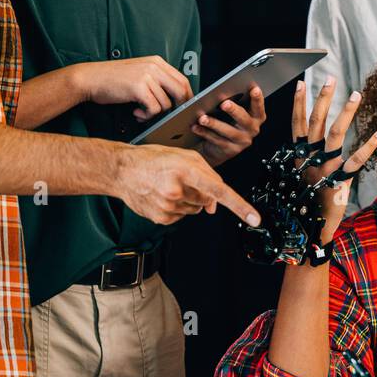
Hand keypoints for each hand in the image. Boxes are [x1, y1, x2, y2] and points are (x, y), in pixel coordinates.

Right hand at [76, 56, 193, 121]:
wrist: (89, 78)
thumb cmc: (112, 79)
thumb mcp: (139, 73)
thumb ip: (156, 81)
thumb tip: (176, 98)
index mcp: (156, 62)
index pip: (182, 79)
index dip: (187, 96)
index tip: (184, 107)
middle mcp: (154, 67)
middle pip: (181, 90)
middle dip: (179, 107)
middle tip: (169, 116)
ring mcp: (147, 76)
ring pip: (166, 103)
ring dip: (155, 114)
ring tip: (140, 113)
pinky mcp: (139, 88)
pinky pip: (154, 109)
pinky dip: (146, 116)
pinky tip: (135, 113)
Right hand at [114, 143, 259, 226]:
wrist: (122, 170)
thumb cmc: (154, 159)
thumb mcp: (184, 157)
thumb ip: (208, 176)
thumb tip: (215, 206)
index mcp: (187, 170)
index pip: (220, 191)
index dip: (240, 206)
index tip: (255, 219)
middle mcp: (178, 190)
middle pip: (208, 200)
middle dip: (202, 191)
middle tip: (182, 180)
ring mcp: (168, 206)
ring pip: (196, 209)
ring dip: (189, 199)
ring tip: (169, 186)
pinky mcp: (161, 218)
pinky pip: (182, 216)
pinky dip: (178, 208)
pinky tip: (163, 196)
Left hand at [194, 85, 265, 165]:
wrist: (218, 147)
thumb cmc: (226, 123)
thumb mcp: (232, 112)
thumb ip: (232, 102)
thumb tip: (221, 92)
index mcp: (256, 117)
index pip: (258, 107)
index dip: (257, 98)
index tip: (254, 89)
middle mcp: (252, 129)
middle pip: (245, 119)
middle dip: (234, 111)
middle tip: (224, 104)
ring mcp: (242, 141)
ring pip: (229, 131)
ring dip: (215, 123)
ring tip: (203, 118)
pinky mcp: (230, 150)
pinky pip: (216, 140)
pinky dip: (205, 133)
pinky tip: (196, 127)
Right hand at [292, 76, 376, 244]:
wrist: (309, 234)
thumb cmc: (307, 205)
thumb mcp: (303, 179)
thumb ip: (307, 160)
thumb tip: (309, 144)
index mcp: (299, 158)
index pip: (297, 125)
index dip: (299, 104)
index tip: (302, 84)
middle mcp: (309, 160)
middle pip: (314, 123)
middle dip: (322, 99)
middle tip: (330, 78)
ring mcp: (324, 170)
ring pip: (334, 135)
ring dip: (345, 113)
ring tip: (355, 94)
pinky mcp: (339, 182)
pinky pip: (355, 162)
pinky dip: (368, 147)